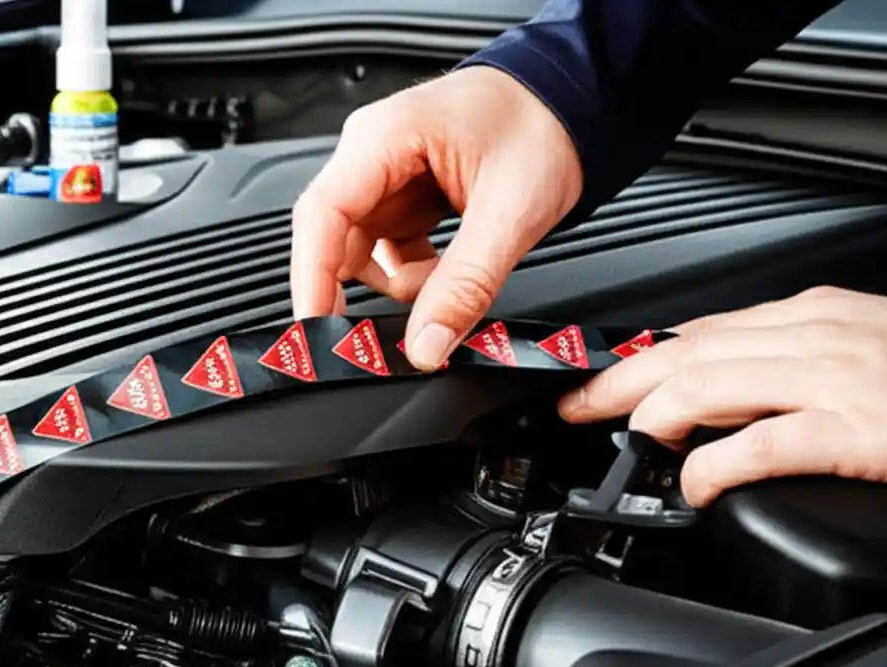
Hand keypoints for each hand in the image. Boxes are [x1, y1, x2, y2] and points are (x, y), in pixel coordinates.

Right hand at [289, 65, 582, 370]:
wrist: (574, 100)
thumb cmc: (544, 124)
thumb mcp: (510, 213)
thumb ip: (465, 285)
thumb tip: (427, 346)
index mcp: (383, 138)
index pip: (322, 215)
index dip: (311, 278)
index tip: (316, 330)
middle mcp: (372, 154)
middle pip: (333, 238)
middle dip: (356, 292)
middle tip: (381, 337)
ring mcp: (385, 176)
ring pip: (361, 251)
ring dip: (400, 283)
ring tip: (448, 281)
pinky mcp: (403, 196)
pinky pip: (388, 250)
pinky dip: (414, 275)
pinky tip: (449, 271)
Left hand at [559, 286, 886, 506]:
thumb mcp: (855, 351)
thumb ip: (790, 360)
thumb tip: (717, 388)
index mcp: (815, 315)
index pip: (702, 329)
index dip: (638, 356)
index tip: (596, 376)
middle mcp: (817, 336)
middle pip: (688, 351)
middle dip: (620, 381)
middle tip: (577, 408)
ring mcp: (837, 380)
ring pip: (708, 385)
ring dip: (651, 416)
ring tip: (626, 442)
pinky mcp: (857, 430)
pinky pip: (760, 444)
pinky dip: (711, 466)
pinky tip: (694, 484)